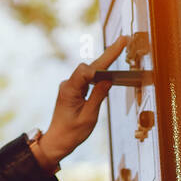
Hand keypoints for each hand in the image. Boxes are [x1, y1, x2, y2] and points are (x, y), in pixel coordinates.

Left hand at [37, 34, 128, 163]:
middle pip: (90, 66)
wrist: (57, 140)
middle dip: (108, 54)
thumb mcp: (88, 117)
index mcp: (69, 91)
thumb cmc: (71, 132)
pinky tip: (111, 67)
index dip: (101, 62)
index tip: (114, 51)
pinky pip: (88, 78)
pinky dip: (100, 72)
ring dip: (105, 62)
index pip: (85, 71)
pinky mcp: (73, 89)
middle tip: (123, 39)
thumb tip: (108, 80)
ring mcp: (70, 86)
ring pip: (89, 71)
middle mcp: (68, 85)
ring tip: (120, 46)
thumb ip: (98, 97)